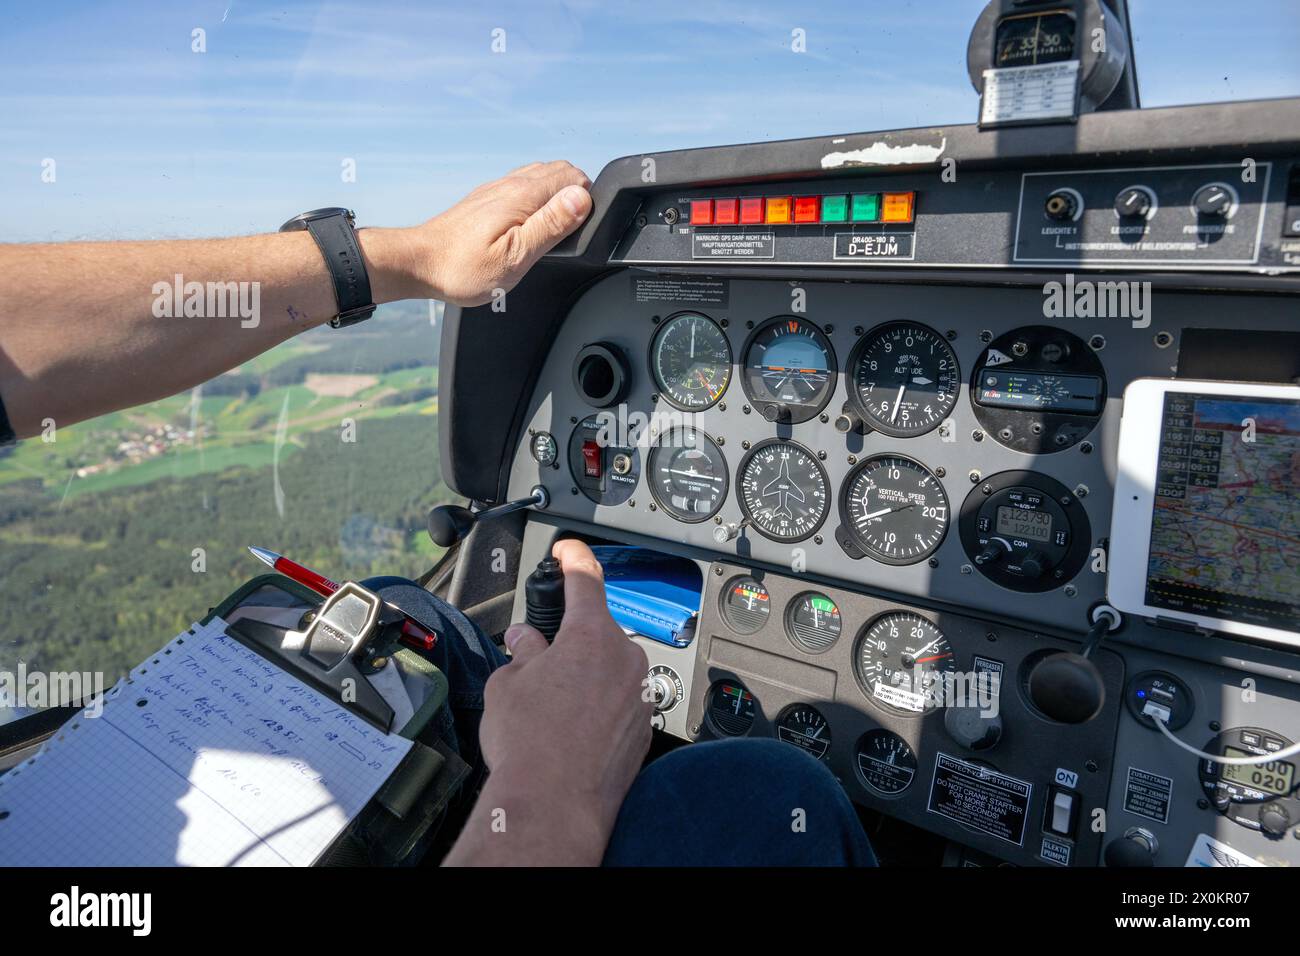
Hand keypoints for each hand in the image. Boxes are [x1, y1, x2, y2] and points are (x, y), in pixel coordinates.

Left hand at [413, 160, 590, 305]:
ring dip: (556, 197)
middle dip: (574, 198)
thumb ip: (551, 224)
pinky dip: (537, 198)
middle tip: (566, 234)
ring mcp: (498, 188)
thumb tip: (582, 198)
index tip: (576, 231)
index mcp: (524, 195)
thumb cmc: (464, 268)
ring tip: (549, 231)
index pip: (575, 178)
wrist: (420, 263)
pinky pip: (524, 185)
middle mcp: (512, 183)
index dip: (586, 204)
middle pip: (561, 173)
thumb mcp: (516, 256)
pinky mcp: (488, 197)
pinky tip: (528, 224)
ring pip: (543, 176)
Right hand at [445, 539, 651, 864]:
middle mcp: (624, 658)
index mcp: (590, 635)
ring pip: (608, 669)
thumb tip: (524, 641)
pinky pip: (618, 701)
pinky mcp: (644, 726)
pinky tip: (570, 730)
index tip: (569, 550)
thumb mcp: (507, 684)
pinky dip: (597, 706)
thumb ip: (521, 651)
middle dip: (568, 641)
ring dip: (583, 677)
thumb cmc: (530, 748)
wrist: (555, 807)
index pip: (585, 578)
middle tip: (537, 663)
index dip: (573, 558)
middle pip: (596, 631)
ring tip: (550, 709)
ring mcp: (639, 693)